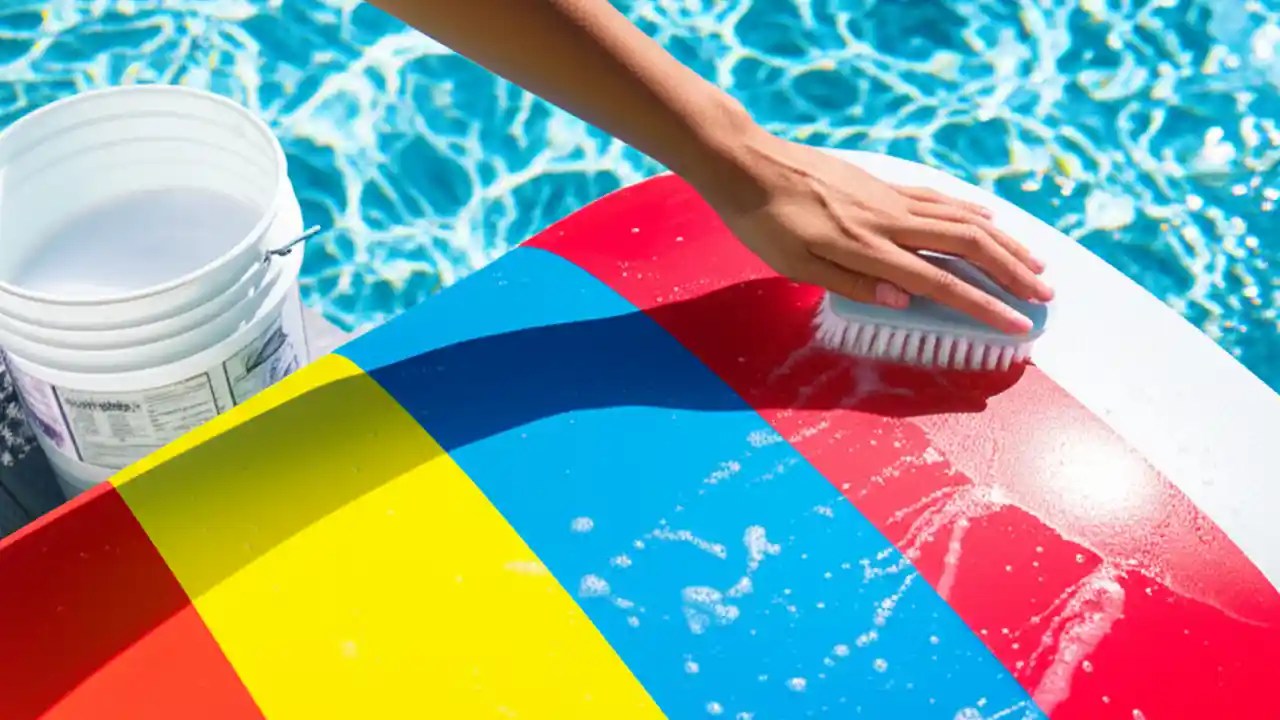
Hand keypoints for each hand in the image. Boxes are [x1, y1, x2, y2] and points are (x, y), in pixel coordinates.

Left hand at [695, 133, 1053, 333]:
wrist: (748, 163)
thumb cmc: (763, 223)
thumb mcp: (795, 265)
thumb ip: (851, 283)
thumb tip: (904, 302)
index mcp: (868, 248)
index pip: (940, 282)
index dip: (983, 306)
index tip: (1017, 326)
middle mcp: (889, 220)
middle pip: (968, 245)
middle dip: (1012, 272)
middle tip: (1045, 296)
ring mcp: (890, 197)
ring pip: (963, 217)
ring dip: (1003, 242)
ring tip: (1034, 263)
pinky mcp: (884, 183)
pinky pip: (940, 198)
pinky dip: (973, 211)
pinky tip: (989, 219)